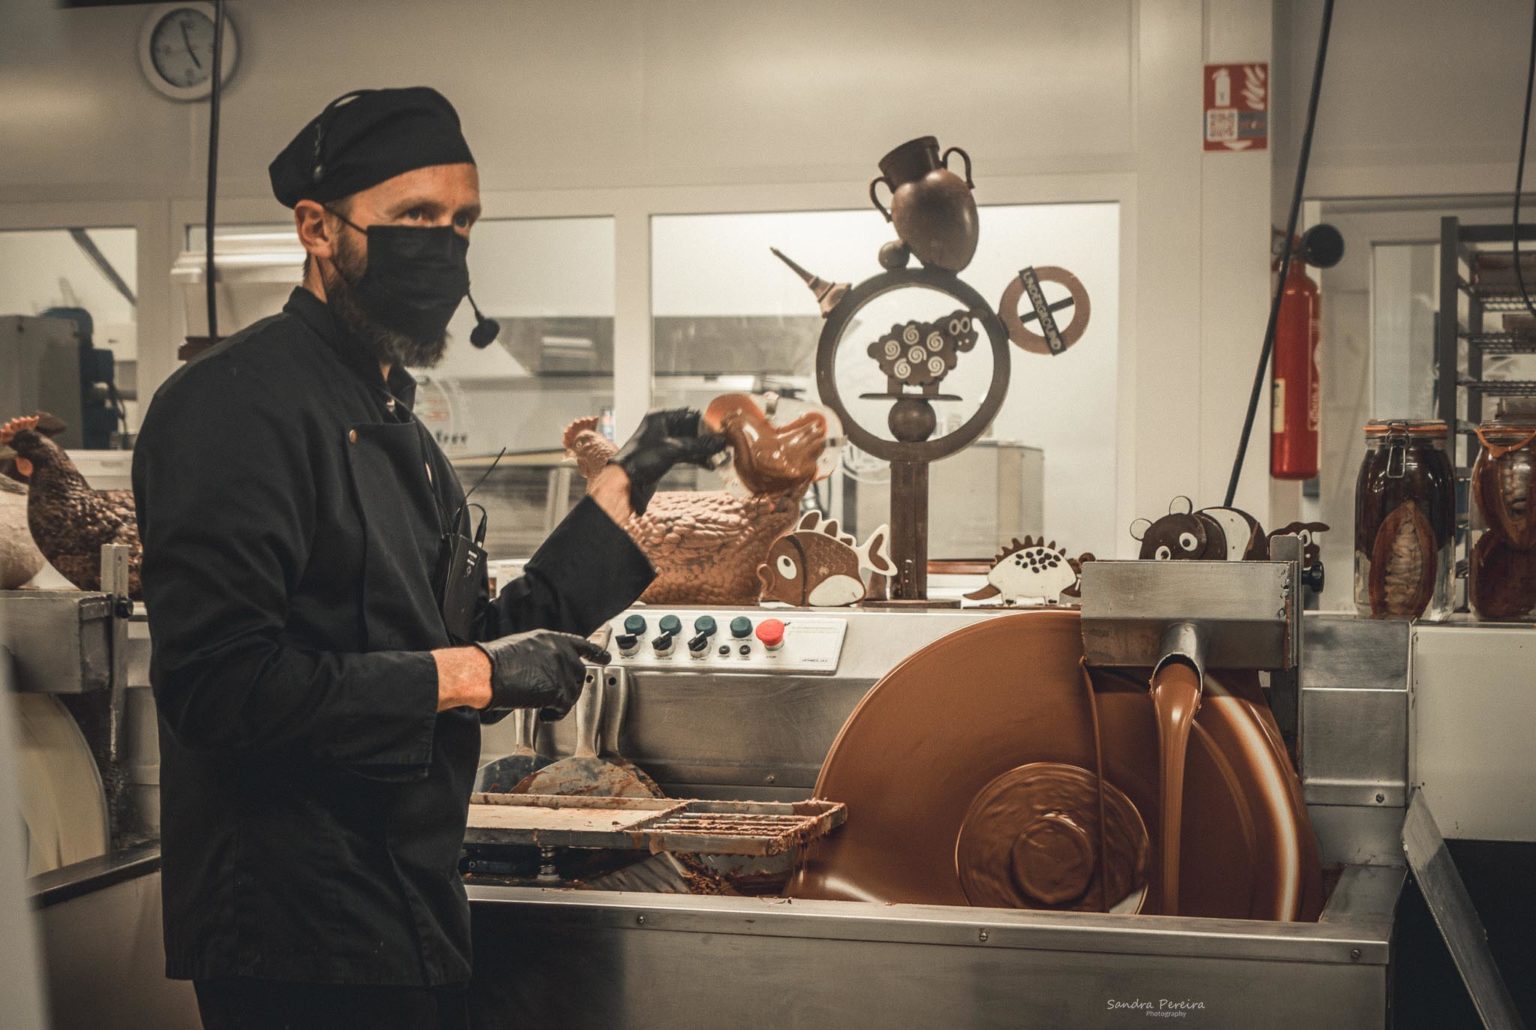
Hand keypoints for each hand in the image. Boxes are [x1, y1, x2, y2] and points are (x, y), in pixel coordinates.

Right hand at [473, 629, 610, 720]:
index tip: (605, 658)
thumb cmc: (493, 662)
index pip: (580, 644)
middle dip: (570, 687)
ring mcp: (562, 670)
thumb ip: (539, 656)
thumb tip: (541, 670)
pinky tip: (543, 715)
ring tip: (544, 707)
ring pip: (573, 692)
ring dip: (561, 702)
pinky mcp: (559, 690)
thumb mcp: (521, 647)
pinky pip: (564, 707)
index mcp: (549, 639)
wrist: (486, 672)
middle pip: (579, 673)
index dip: (595, 652)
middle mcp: (560, 652)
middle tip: (558, 698)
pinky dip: (555, 715)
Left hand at [609, 408, 726, 515]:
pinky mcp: (666, 456)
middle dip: (707, 439)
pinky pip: (686, 454)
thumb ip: (699, 445)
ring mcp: (664, 442)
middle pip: (692, 429)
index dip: (706, 424)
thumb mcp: (674, 449)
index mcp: (660, 417)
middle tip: (723, 447)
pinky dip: (697, 458)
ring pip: (690, 443)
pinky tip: (709, 465)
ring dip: (704, 450)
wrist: (626, 482)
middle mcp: (662, 427)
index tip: (721, 434)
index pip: (690, 415)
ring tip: (719, 458)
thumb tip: (720, 442)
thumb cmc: (642, 460)